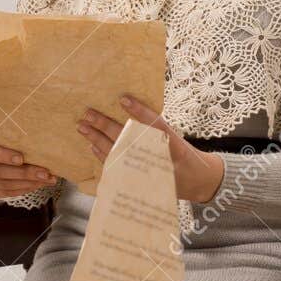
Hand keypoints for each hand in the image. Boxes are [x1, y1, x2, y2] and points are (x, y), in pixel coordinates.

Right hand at [0, 131, 55, 196]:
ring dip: (28, 183)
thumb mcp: (1, 133)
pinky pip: (5, 193)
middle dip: (24, 173)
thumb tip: (37, 141)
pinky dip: (22, 189)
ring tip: (45, 179)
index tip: (21, 158)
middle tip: (43, 172)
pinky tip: (35, 184)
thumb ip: (12, 136)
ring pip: (3, 185)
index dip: (3, 156)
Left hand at [75, 95, 225, 203]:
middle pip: (127, 138)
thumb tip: (128, 106)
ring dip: (98, 139)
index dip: (139, 111)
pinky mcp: (138, 181)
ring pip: (117, 152)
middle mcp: (160, 158)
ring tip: (83, 127)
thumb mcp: (177, 139)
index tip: (123, 99)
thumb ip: (156, 128)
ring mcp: (147, 172)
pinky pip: (116, 167)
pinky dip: (103, 156)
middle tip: (89, 113)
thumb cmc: (185, 155)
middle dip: (105, 125)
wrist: (197, 182)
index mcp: (174, 145)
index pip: (155, 124)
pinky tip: (92, 146)